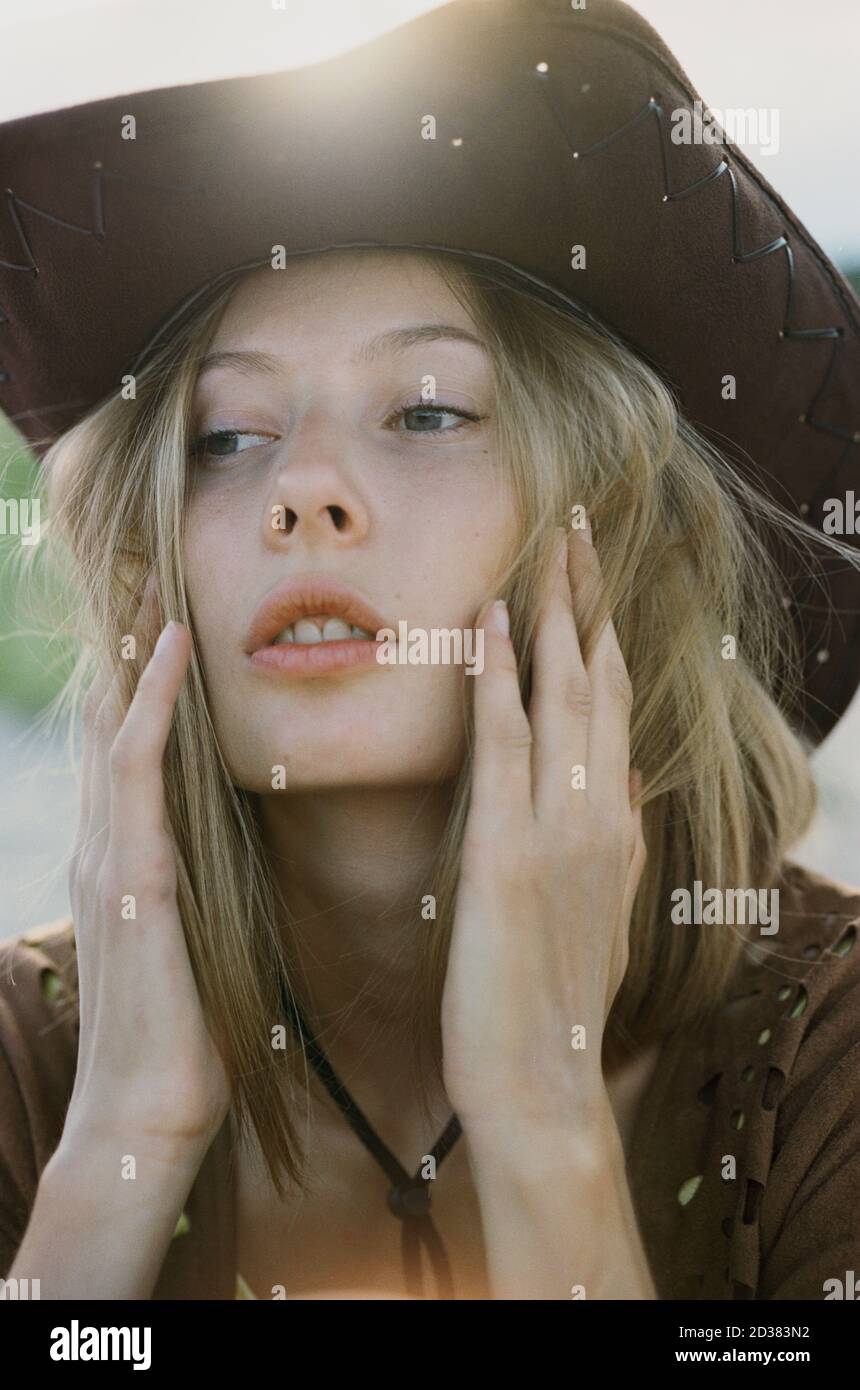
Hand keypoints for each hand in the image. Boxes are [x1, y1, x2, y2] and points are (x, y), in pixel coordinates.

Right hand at [64, 577, 231, 1161]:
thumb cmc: (182, 1037)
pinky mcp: (133, 877)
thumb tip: (229, 850)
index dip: (140, 687)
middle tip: (144, 576)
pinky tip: (166, 652)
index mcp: (125, 864)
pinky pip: (136, 769)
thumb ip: (197, 888)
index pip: (127, 753)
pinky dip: (149, 704)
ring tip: (149, 584)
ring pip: (114, 728)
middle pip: (109, 726)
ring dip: (131, 655)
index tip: (166, 623)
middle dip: (124, 654)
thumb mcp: (193, 943)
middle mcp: (105, 847)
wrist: (146, 1116)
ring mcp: (110, 859)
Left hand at [440, 525, 645, 1130]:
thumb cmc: (556, 1000)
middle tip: (576, 523)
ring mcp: (559, 829)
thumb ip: (615, 836)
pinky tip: (491, 617)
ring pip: (564, 694)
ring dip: (554, 609)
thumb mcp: (601, 907)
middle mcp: (599, 811)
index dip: (601, 633)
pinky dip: (499, 673)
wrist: (545, 1083)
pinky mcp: (507, 853)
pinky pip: (504, 744)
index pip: (611, 706)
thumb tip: (626, 774)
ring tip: (550, 540)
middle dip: (586, 597)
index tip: (588, 576)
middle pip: (597, 680)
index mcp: (613, 822)